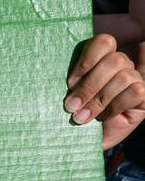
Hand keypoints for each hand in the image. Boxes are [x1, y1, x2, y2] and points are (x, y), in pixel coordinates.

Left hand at [65, 33, 144, 149]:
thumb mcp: (68, 97)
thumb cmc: (76, 115)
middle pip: (114, 60)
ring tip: (81, 117)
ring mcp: (135, 79)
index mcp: (102, 59)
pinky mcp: (144, 96)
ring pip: (124, 77)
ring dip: (99, 99)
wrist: (90, 138)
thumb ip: (67, 85)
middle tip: (71, 106)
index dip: (87, 60)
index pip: (103, 42)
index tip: (69, 83)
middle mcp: (122, 66)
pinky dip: (115, 106)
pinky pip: (135, 92)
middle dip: (89, 85)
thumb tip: (46, 78)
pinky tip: (103, 117)